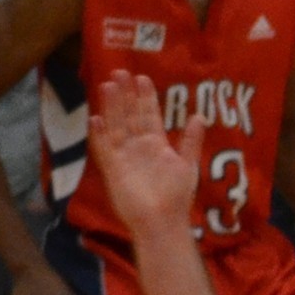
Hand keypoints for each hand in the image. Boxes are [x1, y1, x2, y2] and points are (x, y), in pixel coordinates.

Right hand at [89, 69, 202, 233]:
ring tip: (109, 86)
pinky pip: (103, 149)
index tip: (142, 78)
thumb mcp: (188, 165)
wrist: (162, 222)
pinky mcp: (112, 169)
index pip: (148, 115)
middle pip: (129, 115)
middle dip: (125, 95)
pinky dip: (99, 135)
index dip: (145, 98)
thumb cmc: (177, 195)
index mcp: (156, 144)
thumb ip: (191, 141)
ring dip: (112, 107)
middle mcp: (137, 147)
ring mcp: (123, 156)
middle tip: (121, 72)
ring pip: (115, 126)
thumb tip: (199, 116)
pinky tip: (95, 119)